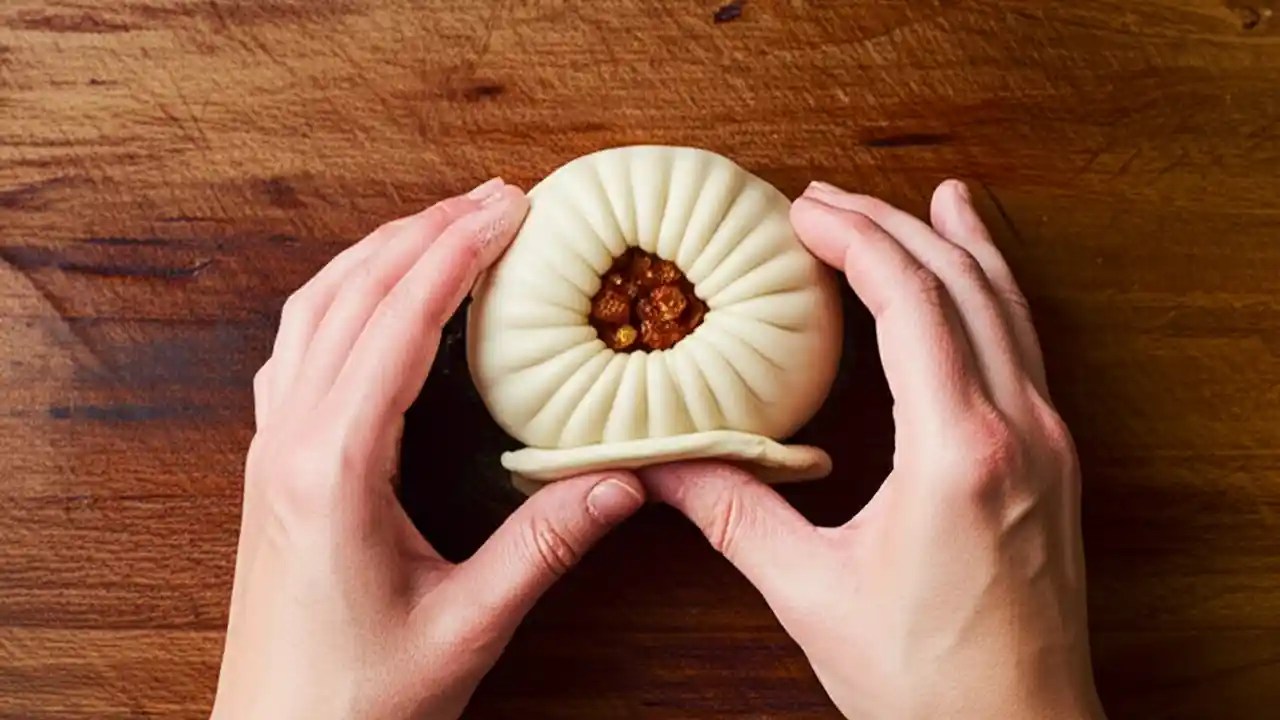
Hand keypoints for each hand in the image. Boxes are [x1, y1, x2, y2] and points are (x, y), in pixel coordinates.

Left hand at [212, 179, 645, 719]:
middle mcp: (291, 441)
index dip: (457, 254)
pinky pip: (297, 348)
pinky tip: (372, 297)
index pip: (399, 324)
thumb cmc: (357, 700)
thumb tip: (625, 479)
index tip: (509, 207)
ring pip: (313, 311)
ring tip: (442, 221)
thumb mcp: (467, 624)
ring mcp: (273, 450)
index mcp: (336, 467)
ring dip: (377, 253)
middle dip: (425, 230)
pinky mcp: (274, 467)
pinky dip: (342, 297)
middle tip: (496, 195)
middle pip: (352, 296)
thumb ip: (547, 545)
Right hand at [642, 181, 1103, 718]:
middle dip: (892, 225)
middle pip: (961, 282)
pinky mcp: (1053, 463)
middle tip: (827, 198)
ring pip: (1007, 305)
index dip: (853, 238)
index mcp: (957, 451)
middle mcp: (1017, 430)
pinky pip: (1026, 344)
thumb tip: (660, 466)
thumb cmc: (930, 684)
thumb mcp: (813, 597)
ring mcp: (1048, 442)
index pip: (909, 299)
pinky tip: (979, 278)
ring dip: (956, 245)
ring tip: (926, 198)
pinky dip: (994, 292)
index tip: (801, 211)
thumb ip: (734, 516)